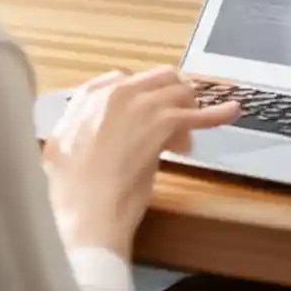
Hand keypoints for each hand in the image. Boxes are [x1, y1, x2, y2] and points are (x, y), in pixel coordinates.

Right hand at [42, 67, 240, 259]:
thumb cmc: (69, 192)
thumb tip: (84, 128)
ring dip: (187, 110)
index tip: (146, 116)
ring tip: (183, 140)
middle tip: (173, 125)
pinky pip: (198, 113)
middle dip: (170, 97)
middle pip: (158, 78)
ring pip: (179, 91)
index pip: (126, 80)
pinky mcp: (164, 123)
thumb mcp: (58, 149)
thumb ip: (74, 127)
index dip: (141, 98)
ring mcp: (141, 104)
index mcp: (86, 97)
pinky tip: (232, 111)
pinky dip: (218, 113)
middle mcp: (114, 91)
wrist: (86, 211)